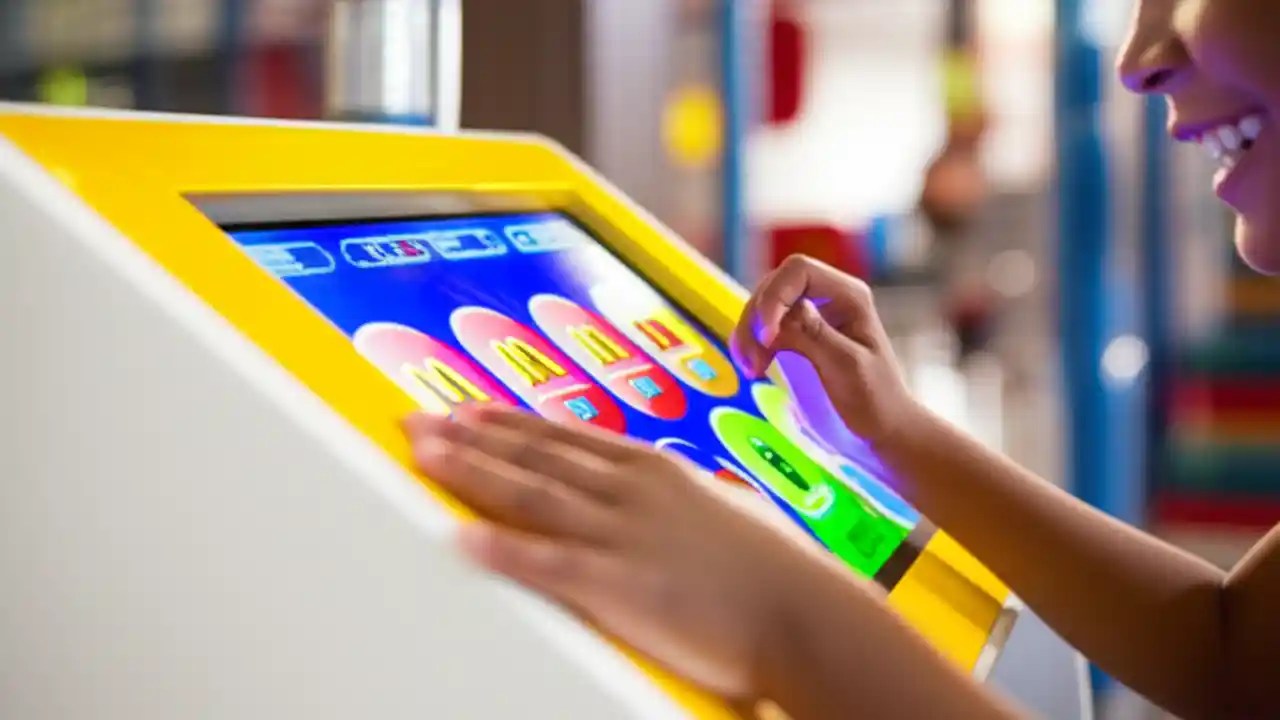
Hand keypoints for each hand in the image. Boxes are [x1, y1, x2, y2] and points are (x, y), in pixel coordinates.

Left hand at [401, 404, 835, 700]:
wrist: (806, 612)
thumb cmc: (776, 568)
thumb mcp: (723, 512)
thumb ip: (680, 499)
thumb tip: (664, 495)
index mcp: (655, 469)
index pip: (563, 436)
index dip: (507, 422)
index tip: (467, 410)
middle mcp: (631, 490)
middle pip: (533, 454)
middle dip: (469, 435)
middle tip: (417, 419)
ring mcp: (623, 533)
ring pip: (529, 491)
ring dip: (470, 468)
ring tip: (423, 451)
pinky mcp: (620, 583)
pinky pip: (545, 561)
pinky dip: (499, 547)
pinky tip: (460, 535)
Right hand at [730, 255, 920, 446]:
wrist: (882, 428)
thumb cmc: (875, 399)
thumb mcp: (847, 367)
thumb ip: (815, 335)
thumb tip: (784, 311)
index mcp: (848, 295)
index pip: (798, 271)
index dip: (774, 298)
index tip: (768, 339)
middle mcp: (828, 296)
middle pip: (774, 286)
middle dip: (756, 320)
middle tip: (754, 364)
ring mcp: (811, 315)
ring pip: (762, 307)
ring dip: (748, 335)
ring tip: (751, 369)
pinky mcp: (797, 335)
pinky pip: (763, 327)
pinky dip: (750, 344)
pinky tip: (753, 367)